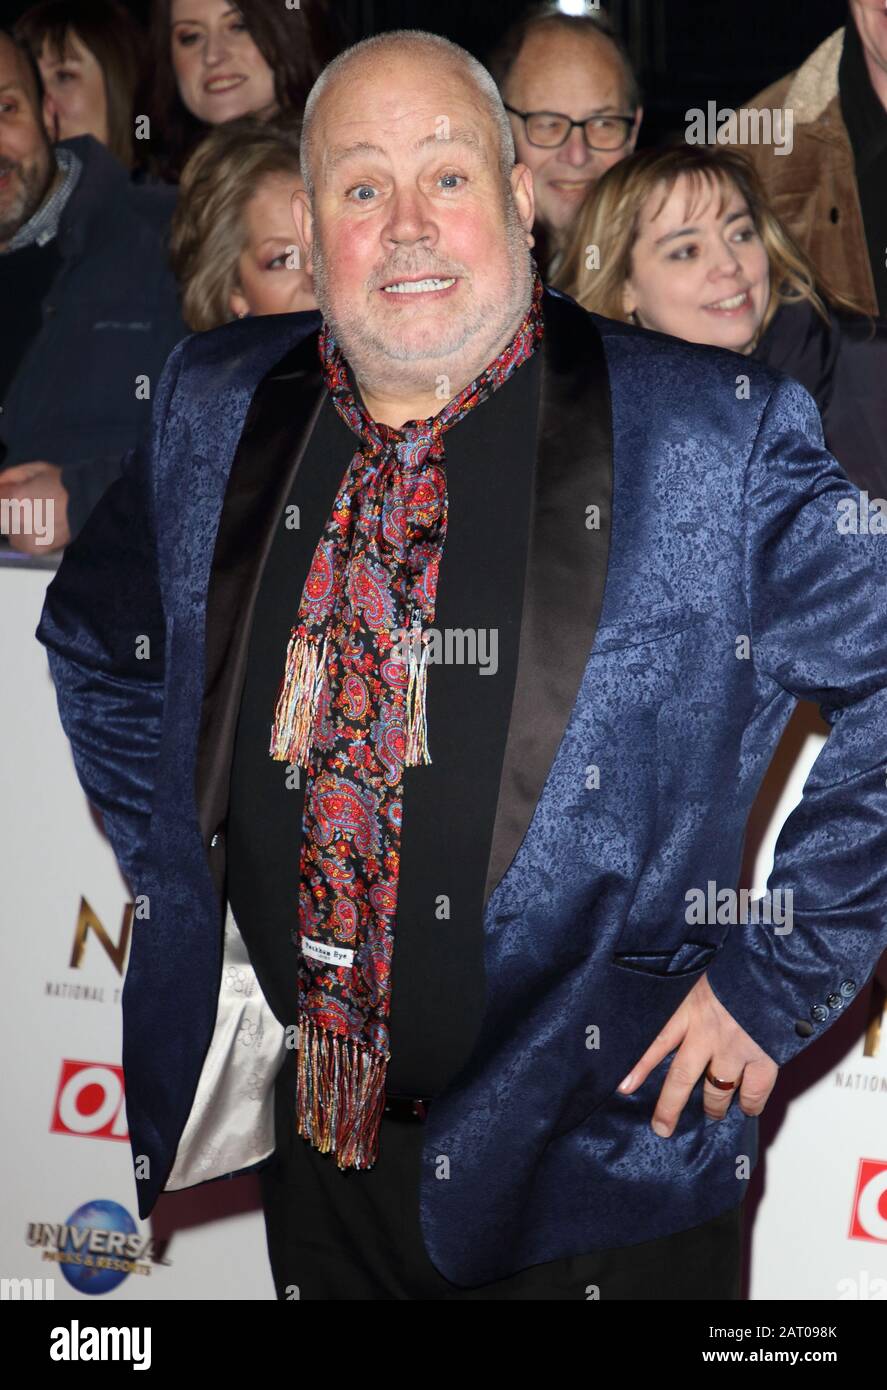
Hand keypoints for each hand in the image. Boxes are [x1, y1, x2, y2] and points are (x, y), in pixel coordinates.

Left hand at [0, 461, 69, 551]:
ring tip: (34, 516)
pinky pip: (20, 542)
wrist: (90, 505)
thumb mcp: (37, 469)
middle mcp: (17, 520)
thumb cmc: (65, 484)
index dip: (4, 493)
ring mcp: (26, 537)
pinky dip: (25, 536)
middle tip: (28, 504)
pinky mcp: (35, 549)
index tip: (12, 493)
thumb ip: (11, 475)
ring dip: (15, 523)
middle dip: (9, 509)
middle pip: (1, 516)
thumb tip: (0, 484)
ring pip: (8, 530)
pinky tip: (38, 527)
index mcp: (17, 498)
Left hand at [617, 971, 777, 1135]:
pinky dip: (749, 1105)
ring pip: (716, 1093)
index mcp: (690, 1009)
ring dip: (713, 1108)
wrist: (778, 967)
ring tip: (712, 1113)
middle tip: (662, 1127)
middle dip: (669, 1107)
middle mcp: (708, 1033)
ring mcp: (735, 1049)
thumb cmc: (740, 967)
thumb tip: (680, 1010)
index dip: (640, 1067)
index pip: (657, 1042)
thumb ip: (691, 999)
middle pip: (681, 1078)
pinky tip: (746, 1108)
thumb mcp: (705, 976)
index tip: (624, 1087)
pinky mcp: (763, 1058)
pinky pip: (752, 1094)